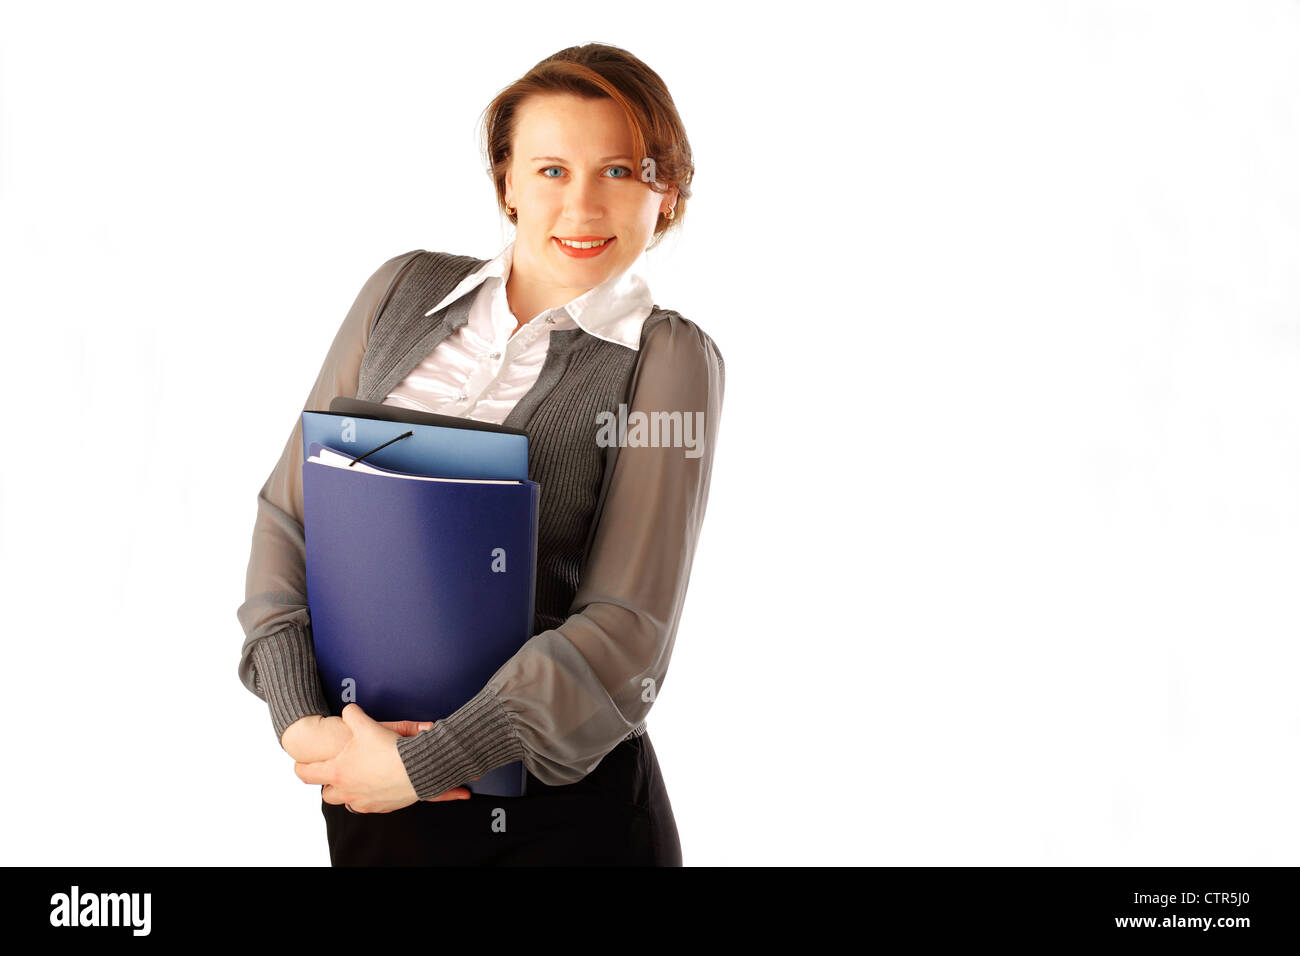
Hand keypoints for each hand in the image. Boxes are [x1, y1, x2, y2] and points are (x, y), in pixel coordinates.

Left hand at [294, 703, 471, 811]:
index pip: (307, 774)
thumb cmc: (389, 750)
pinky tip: (376, 785)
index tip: (299, 764)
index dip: (300, 768)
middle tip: (333, 772)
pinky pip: (367, 806)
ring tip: (355, 780)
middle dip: (327, 784)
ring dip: (347, 793)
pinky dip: (367, 798)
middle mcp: (347, 791)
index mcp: (338, 772)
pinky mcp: (381, 807)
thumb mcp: (366, 725)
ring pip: (347, 803)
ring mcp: (364, 802)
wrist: (416, 769)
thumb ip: (352, 715)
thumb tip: (348, 710)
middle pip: (326, 794)